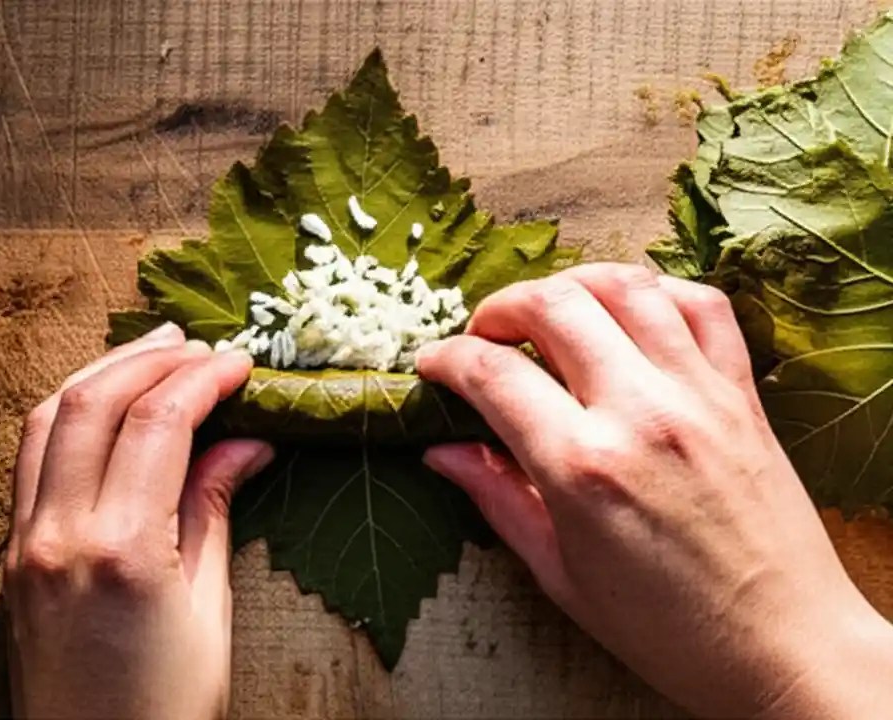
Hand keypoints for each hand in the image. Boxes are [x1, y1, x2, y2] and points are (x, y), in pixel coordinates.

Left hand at [4, 323, 271, 719]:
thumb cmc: (167, 708)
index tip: (238, 364)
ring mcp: (24, 544)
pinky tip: (101, 406)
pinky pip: (29, 459)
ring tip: (150, 355)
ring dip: (99, 374)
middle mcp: (59, 536)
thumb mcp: (209, 610)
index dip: (202, 379)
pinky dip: (65, 415)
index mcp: (121, 551)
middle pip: (93, 403)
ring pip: (46, 419)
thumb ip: (215, 510)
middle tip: (197, 346)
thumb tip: (245, 440)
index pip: (158, 423)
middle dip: (147, 359)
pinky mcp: (11, 557)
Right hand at [416, 263, 892, 718]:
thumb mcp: (560, 574)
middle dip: (500, 307)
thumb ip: (497, 499)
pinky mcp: (743, 394)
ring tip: (549, 313)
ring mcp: (699, 395)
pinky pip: (702, 305)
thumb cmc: (668, 629)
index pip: (492, 373)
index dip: (446, 359)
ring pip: (626, 285)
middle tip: (485, 336)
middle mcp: (641, 413)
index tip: (432, 367)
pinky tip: (630, 316)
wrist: (785, 648)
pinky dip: (657, 291)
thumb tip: (442, 452)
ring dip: (572, 285)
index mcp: (581, 467)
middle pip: (554, 304)